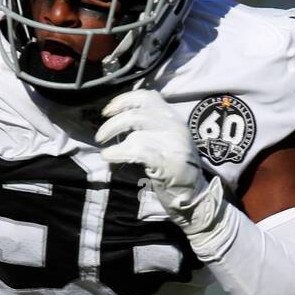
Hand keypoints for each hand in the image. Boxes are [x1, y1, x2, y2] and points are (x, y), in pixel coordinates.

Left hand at [96, 89, 221, 230]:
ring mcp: (172, 143)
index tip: (107, 110)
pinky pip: (135, 150)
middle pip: (136, 113)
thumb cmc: (176, 172)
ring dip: (114, 140)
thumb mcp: (169, 141)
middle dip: (112, 123)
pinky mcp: (166, 160)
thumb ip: (153, 126)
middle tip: (100, 136)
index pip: (147, 97)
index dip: (123, 100)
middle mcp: (175, 126)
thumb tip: (121, 117)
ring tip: (106, 152)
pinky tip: (109, 157)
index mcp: (174, 118)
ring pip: (134, 132)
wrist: (194, 197)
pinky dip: (117, 153)